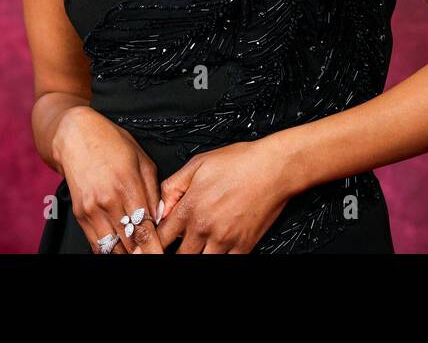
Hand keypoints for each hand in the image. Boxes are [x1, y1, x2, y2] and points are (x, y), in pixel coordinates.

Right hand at [52, 106, 167, 253]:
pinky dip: (110, 250)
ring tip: (137, 251)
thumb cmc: (111, 142)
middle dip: (143, 252)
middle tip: (153, 254)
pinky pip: (96, 244)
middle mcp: (108, 201)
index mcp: (128, 185)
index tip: (162, 254)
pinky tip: (121, 249)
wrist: (75, 135)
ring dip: (127, 253)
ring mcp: (92, 209)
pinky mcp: (80, 214)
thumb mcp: (141, 159)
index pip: (145, 230)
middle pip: (129, 243)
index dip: (155, 248)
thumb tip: (160, 216)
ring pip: (112, 248)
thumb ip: (153, 190)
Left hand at [153, 139, 299, 252]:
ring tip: (197, 247)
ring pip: (201, 262)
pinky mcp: (244, 246)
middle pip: (179, 255)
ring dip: (196, 256)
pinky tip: (216, 251)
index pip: (162, 236)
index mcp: (190, 207)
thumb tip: (160, 208)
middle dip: (174, 252)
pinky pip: (227, 264)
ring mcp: (225, 240)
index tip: (154, 243)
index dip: (154, 241)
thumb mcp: (198, 164)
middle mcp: (204, 228)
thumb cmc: (238, 162)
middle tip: (175, 247)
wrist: (273, 168)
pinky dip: (219, 259)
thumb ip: (173, 187)